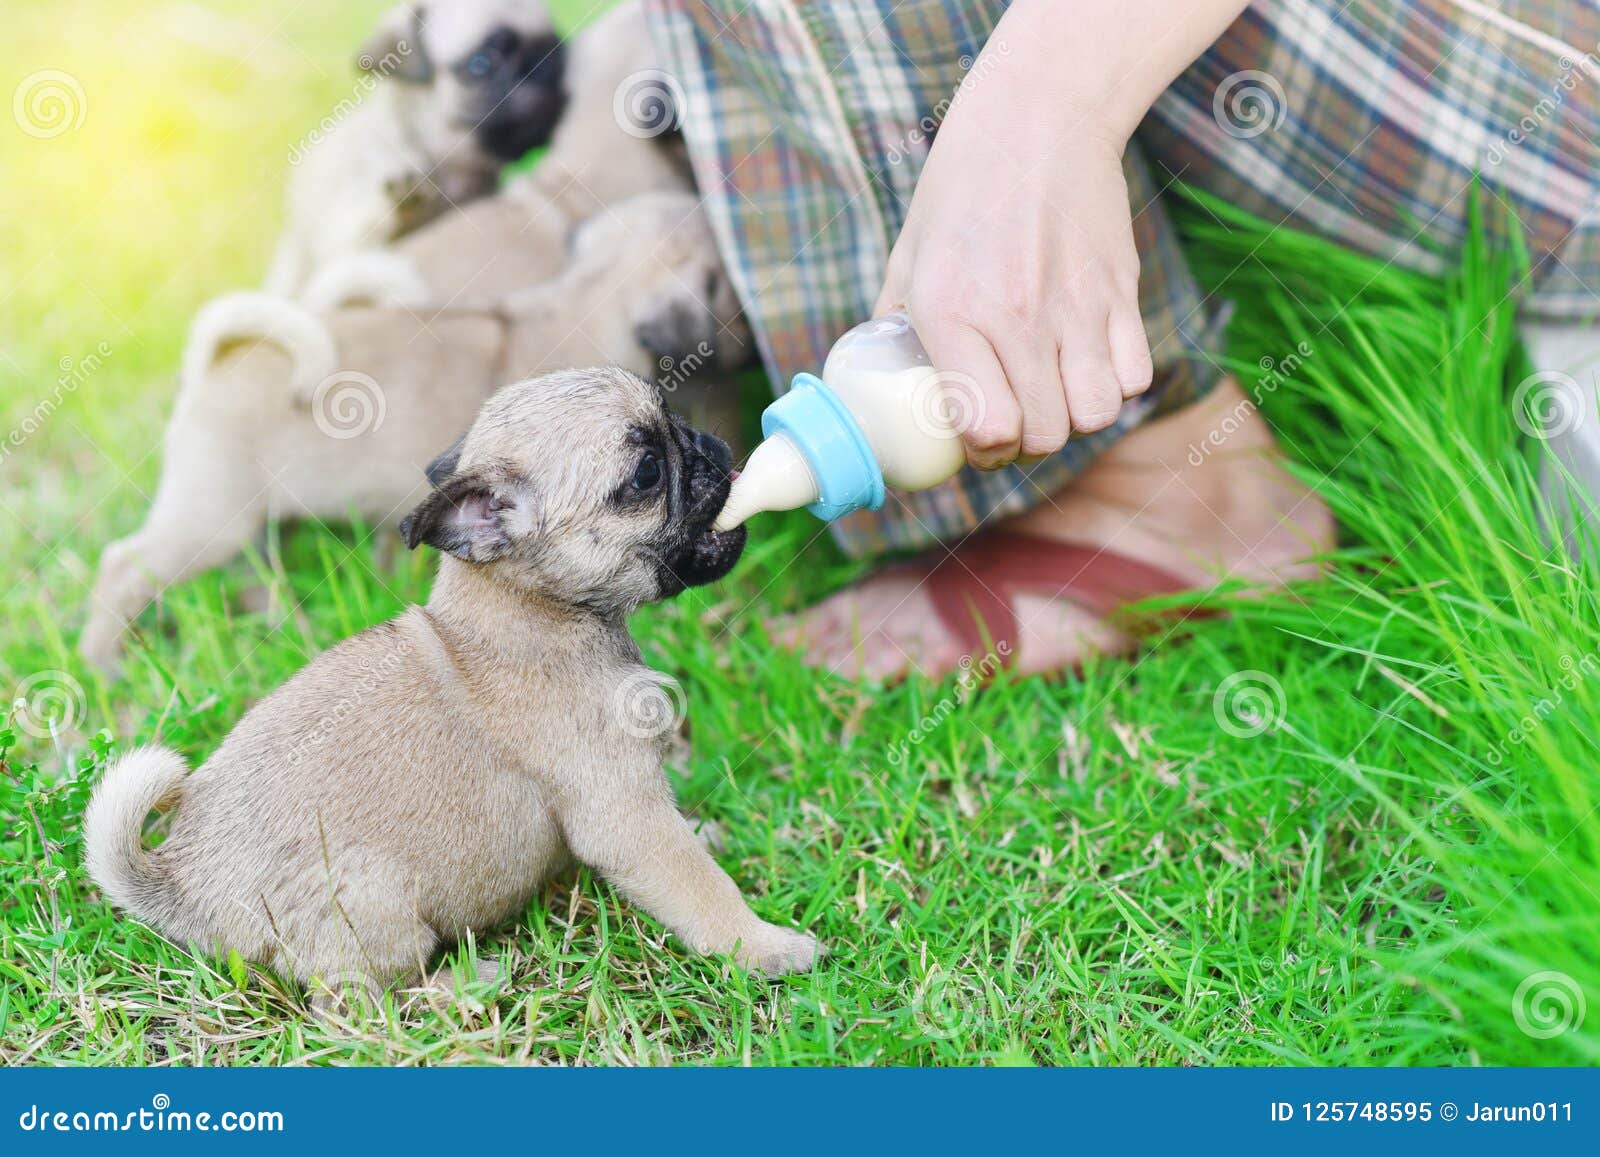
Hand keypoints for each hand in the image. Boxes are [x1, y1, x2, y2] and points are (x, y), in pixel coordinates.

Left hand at [878, 124, 1150, 468]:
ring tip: (1054, 395)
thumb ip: (892, 320)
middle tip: (1016, 422)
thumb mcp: (909, 252)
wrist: (1039, 114)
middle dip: (1027, 443)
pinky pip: (1134, 375)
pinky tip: (1090, 363)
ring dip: (1074, 418)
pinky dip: (1116, 384)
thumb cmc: (963, 183)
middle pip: (1044, 433)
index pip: (986, 428)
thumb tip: (879, 378)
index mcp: (953, 311)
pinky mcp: (1121, 290)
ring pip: (1094, 413)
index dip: (984, 453)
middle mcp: (1017, 316)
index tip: (979, 441)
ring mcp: (1076, 306)